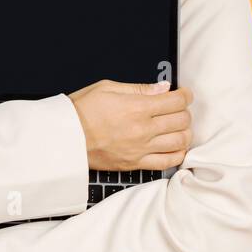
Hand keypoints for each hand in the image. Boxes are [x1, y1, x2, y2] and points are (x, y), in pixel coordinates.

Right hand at [68, 79, 193, 171]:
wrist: (66, 138)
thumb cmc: (82, 111)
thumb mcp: (107, 88)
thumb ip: (139, 88)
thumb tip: (163, 88)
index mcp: (137, 107)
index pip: (175, 101)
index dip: (185, 95)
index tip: (185, 94)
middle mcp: (143, 129)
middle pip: (181, 121)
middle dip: (185, 112)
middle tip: (179, 109)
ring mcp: (141, 148)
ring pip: (179, 141)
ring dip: (185, 132)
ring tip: (179, 127)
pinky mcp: (136, 164)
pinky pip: (167, 162)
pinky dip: (178, 153)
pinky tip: (176, 147)